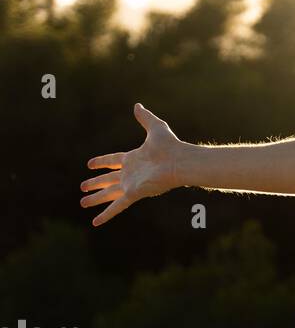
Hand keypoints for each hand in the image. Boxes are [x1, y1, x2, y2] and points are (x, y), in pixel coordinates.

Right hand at [80, 103, 183, 226]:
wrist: (180, 161)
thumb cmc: (170, 145)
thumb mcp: (155, 128)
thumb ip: (145, 118)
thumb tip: (137, 105)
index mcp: (133, 158)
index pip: (113, 161)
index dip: (102, 162)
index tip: (90, 164)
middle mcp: (131, 173)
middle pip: (108, 180)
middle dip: (95, 184)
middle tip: (82, 187)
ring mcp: (131, 184)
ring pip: (109, 194)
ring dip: (96, 199)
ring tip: (82, 203)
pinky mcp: (133, 193)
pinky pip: (116, 206)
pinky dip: (106, 214)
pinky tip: (95, 223)